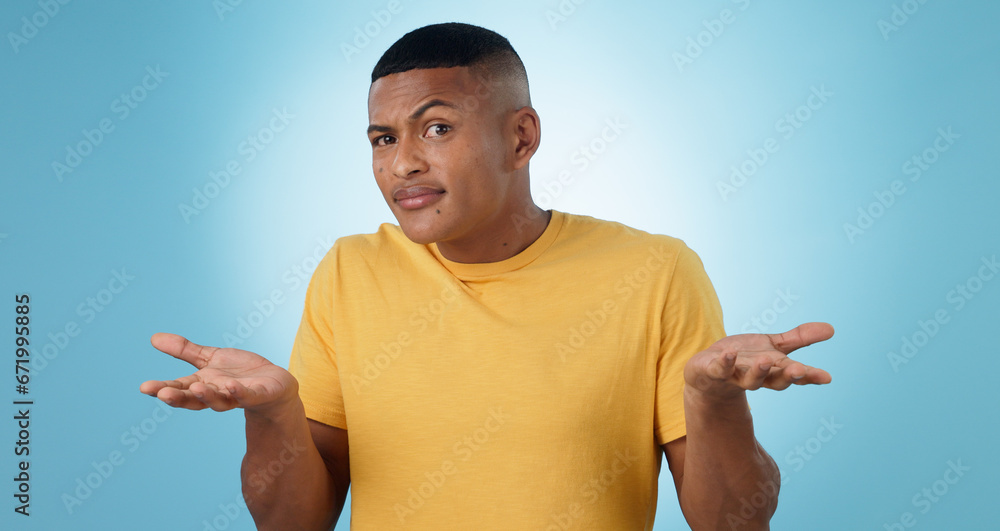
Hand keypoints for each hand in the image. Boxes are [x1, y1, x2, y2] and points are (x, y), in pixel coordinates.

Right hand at [139, 333, 297, 413]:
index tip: (145, 388)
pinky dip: (239, 392)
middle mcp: (216, 394)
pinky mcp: (257, 395)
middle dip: (178, 397)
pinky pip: (247, 396)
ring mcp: (236, 396)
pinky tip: (232, 386)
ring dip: (206, 395)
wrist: (273, 383)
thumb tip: (154, 338)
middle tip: (162, 393)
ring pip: (218, 400)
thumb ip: (185, 350)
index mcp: (202, 385)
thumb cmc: (238, 373)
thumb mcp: (210, 358)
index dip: (162, 389)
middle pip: (193, 399)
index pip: (179, 388)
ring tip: (195, 388)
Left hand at [684, 322, 833, 400]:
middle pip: (775, 381)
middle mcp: (758, 377)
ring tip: (765, 360)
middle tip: (799, 370)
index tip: (827, 377)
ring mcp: (735, 377)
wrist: (707, 372)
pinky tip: (729, 352)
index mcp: (774, 371)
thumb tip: (831, 329)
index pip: (795, 375)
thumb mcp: (773, 346)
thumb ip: (799, 339)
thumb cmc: (745, 359)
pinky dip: (725, 362)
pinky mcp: (714, 372)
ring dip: (758, 371)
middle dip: (787, 376)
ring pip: (750, 380)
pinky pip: (720, 369)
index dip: (810, 376)